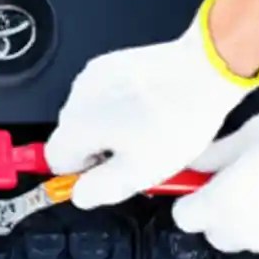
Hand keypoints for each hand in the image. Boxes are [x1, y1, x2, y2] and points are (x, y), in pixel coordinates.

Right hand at [44, 0, 258, 209]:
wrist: (203, 73)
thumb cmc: (178, 119)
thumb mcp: (140, 173)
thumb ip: (101, 189)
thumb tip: (81, 195)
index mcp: (78, 124)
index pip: (55, 160)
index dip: (80, 174)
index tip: (107, 174)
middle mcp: (78, 96)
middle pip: (71, 137)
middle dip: (98, 151)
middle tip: (134, 154)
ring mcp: (94, 76)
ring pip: (88, 116)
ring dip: (108, 128)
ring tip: (145, 130)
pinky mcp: (110, 64)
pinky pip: (103, 96)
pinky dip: (118, 106)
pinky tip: (146, 110)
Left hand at [172, 101, 258, 258]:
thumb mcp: (252, 133)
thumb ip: (215, 155)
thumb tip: (195, 166)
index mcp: (225, 201)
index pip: (184, 217)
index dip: (191, 201)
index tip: (200, 191)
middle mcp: (246, 231)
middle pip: (215, 234)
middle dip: (221, 214)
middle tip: (243, 187)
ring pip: (250, 241)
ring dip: (255, 222)